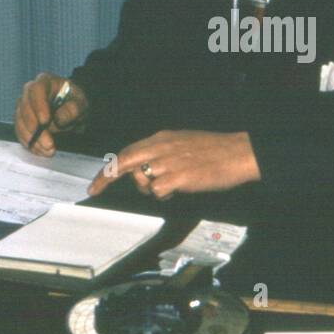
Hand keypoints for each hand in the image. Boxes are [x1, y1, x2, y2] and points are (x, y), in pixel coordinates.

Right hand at [14, 72, 89, 155]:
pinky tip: (41, 151)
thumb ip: (73, 109)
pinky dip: (30, 143)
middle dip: (35, 128)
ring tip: (48, 150)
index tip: (45, 122)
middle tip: (48, 143)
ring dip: (32, 139)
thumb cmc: (76, 103)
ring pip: (20, 122)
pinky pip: (20, 132)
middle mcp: (30, 92)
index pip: (36, 90)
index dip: (38, 105)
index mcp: (45, 81)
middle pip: (24, 108)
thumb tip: (58, 119)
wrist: (73, 110)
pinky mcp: (22, 121)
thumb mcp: (81, 104)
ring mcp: (23, 106)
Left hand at [87, 130, 260, 199]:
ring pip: (141, 179)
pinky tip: (178, 191)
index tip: (96, 181)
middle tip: (94, 190)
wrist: (239, 152)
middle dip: (105, 177)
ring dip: (149, 188)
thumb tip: (145, 168)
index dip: (109, 167)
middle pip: (123, 162)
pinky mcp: (179, 177)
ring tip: (170, 186)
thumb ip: (162, 153)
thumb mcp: (182, 143)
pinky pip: (157, 191)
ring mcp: (169, 162)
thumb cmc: (215, 150)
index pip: (126, 151)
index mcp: (161, 138)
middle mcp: (161, 147)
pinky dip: (163, 195)